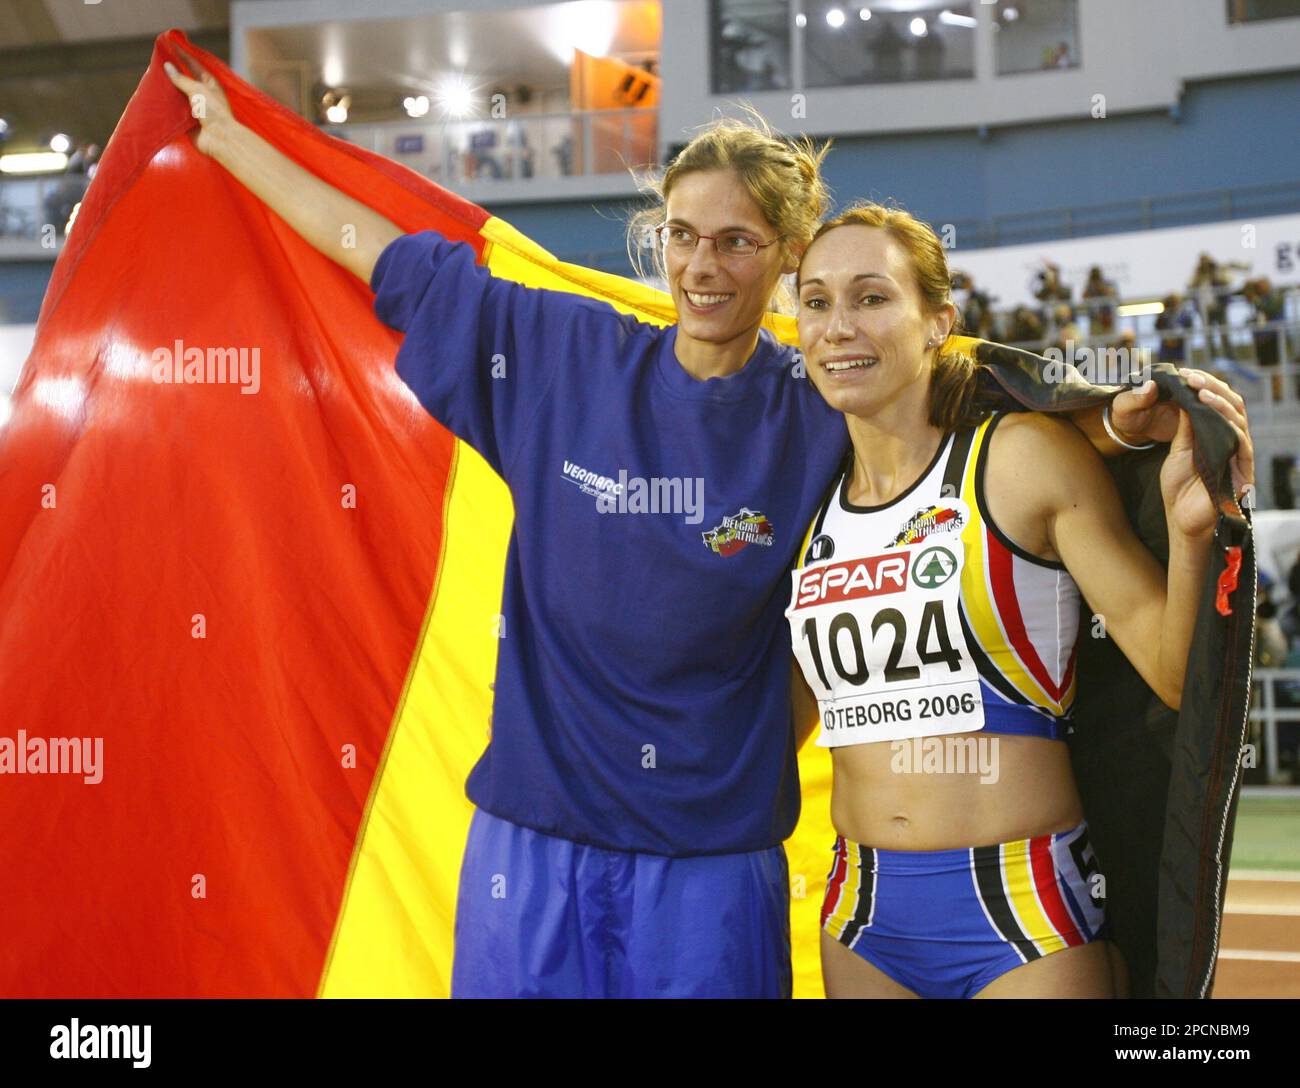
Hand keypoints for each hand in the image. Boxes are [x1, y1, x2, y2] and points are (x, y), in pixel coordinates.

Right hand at [163, 47, 237, 157]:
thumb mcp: (198, 90)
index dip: (181, 53)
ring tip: (151, 77)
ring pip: (177, 94)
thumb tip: (168, 66)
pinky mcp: (187, 119)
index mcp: (208, 82)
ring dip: (167, 88)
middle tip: (155, 60)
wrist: (220, 139)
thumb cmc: (214, 112)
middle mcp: (202, 93)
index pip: (193, 64)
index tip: (169, 43)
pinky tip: (154, 97)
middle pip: (184, 78)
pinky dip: (166, 104)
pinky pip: (174, 109)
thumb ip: (182, 79)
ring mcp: (194, 106)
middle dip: (171, 71)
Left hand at [1112, 369, 1253, 501]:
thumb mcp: (1178, 450)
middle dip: (1212, 388)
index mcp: (1215, 432)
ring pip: (1237, 419)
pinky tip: (1218, 415)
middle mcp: (1230, 439)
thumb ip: (1185, 427)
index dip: (1205, 386)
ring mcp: (1238, 452)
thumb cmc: (1180, 486)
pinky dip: (1231, 427)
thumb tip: (1186, 399)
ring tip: (1200, 392)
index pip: (1217, 402)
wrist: (1181, 517)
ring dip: (1220, 403)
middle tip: (1191, 377)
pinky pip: (1242, 442)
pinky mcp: (1242, 469)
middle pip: (1231, 405)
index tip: (1185, 373)